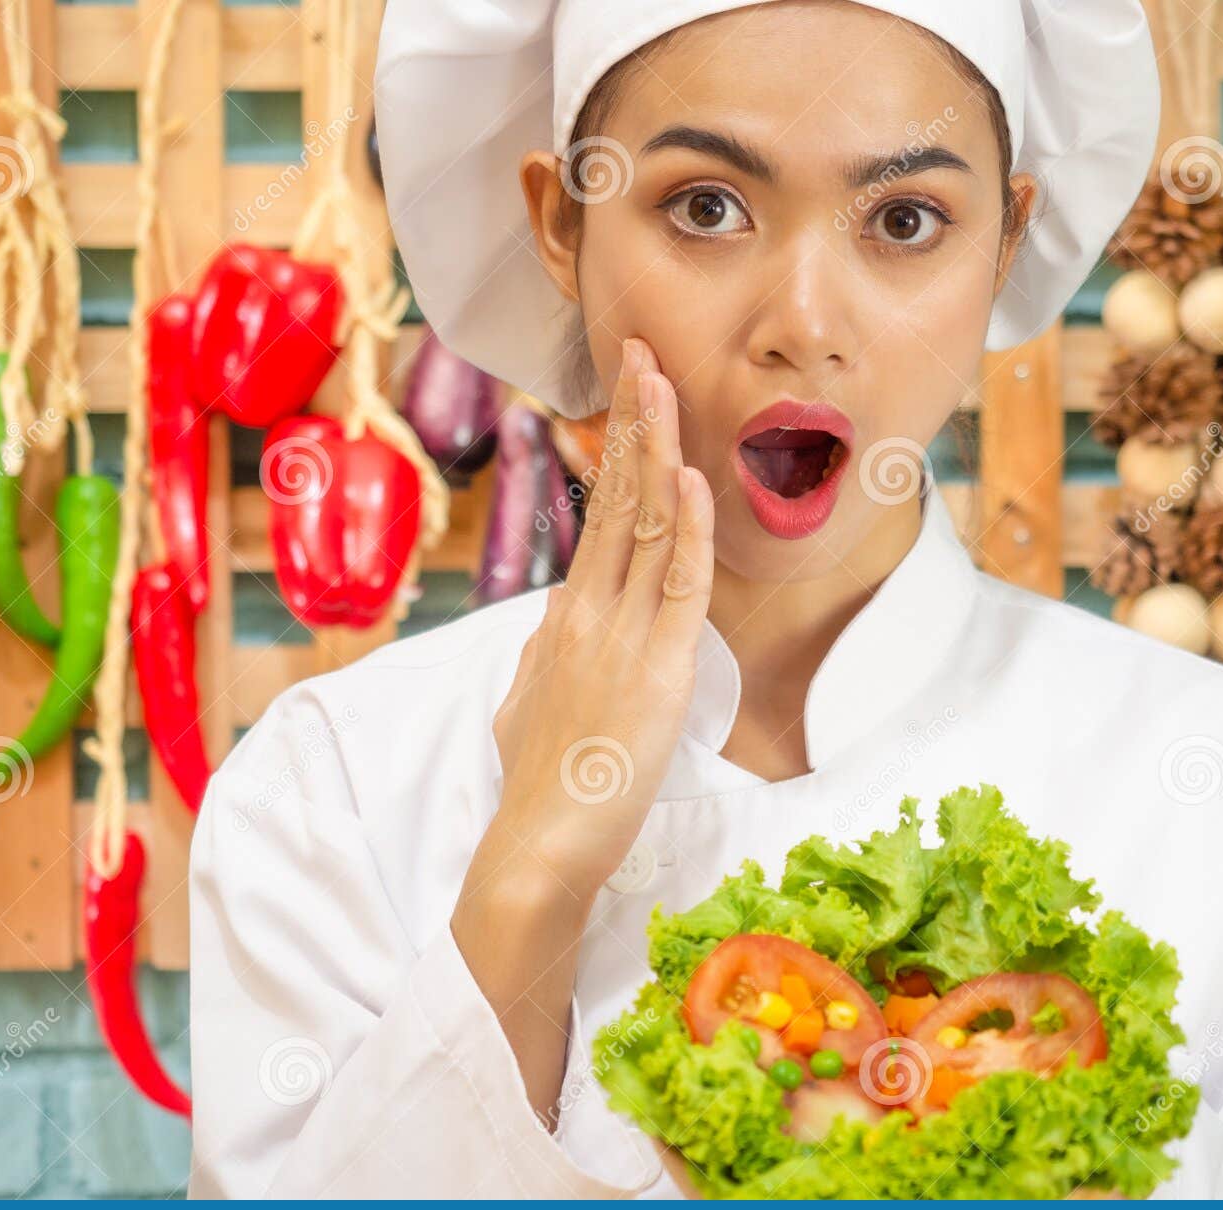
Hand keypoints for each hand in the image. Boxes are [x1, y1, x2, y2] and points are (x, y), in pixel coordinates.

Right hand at [478, 336, 714, 907]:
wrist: (537, 846)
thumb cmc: (541, 787)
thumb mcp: (533, 705)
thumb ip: (546, 658)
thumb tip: (553, 634)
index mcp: (566, 618)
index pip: (598, 518)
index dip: (617, 453)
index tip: (627, 401)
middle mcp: (586, 612)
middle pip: (614, 498)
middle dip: (630, 420)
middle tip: (637, 350)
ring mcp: (617, 635)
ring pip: (640, 524)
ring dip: (655, 447)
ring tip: (659, 380)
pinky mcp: (656, 670)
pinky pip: (675, 586)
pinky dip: (685, 528)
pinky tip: (689, 478)